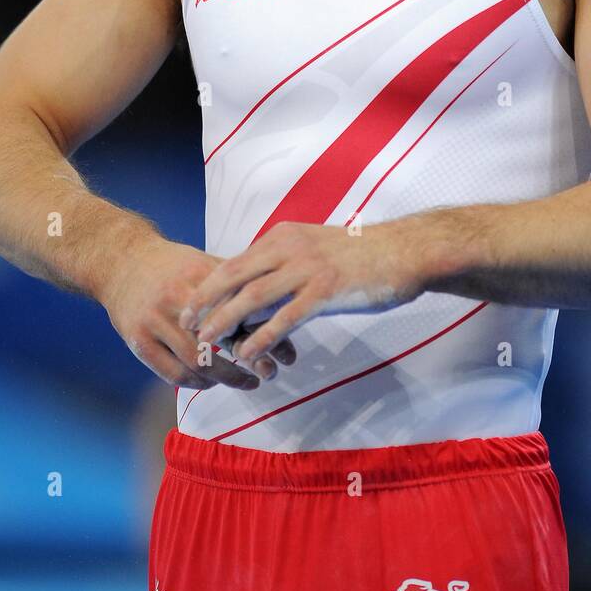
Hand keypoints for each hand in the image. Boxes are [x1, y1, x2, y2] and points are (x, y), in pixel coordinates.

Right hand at [99, 235, 296, 388]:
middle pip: (219, 337)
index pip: (238, 309)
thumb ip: (236, 283)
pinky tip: (210, 383)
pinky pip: (171, 372)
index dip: (264, 333)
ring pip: (195, 361)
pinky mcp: (137, 340)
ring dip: (225, 378)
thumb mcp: (203, 262)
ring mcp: (154, 320)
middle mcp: (176, 297)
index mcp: (198, 275)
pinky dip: (195, 382)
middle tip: (268, 373)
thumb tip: (281, 307)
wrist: (122, 259)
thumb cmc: (172, 265)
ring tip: (246, 382)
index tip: (285, 352)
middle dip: (248, 360)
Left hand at [179, 220, 423, 360]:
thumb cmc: (363, 255)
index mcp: (284, 236)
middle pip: (234, 274)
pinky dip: (262, 336)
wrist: (405, 251)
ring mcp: (307, 268)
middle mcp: (290, 247)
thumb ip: (287, 264)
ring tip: (208, 341)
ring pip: (253, 295)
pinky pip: (285, 317)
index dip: (210, 284)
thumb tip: (261, 289)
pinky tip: (249, 354)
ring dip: (226, 320)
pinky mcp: (326, 291)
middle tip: (186, 323)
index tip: (190, 304)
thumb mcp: (316, 250)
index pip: (236, 261)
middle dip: (206, 300)